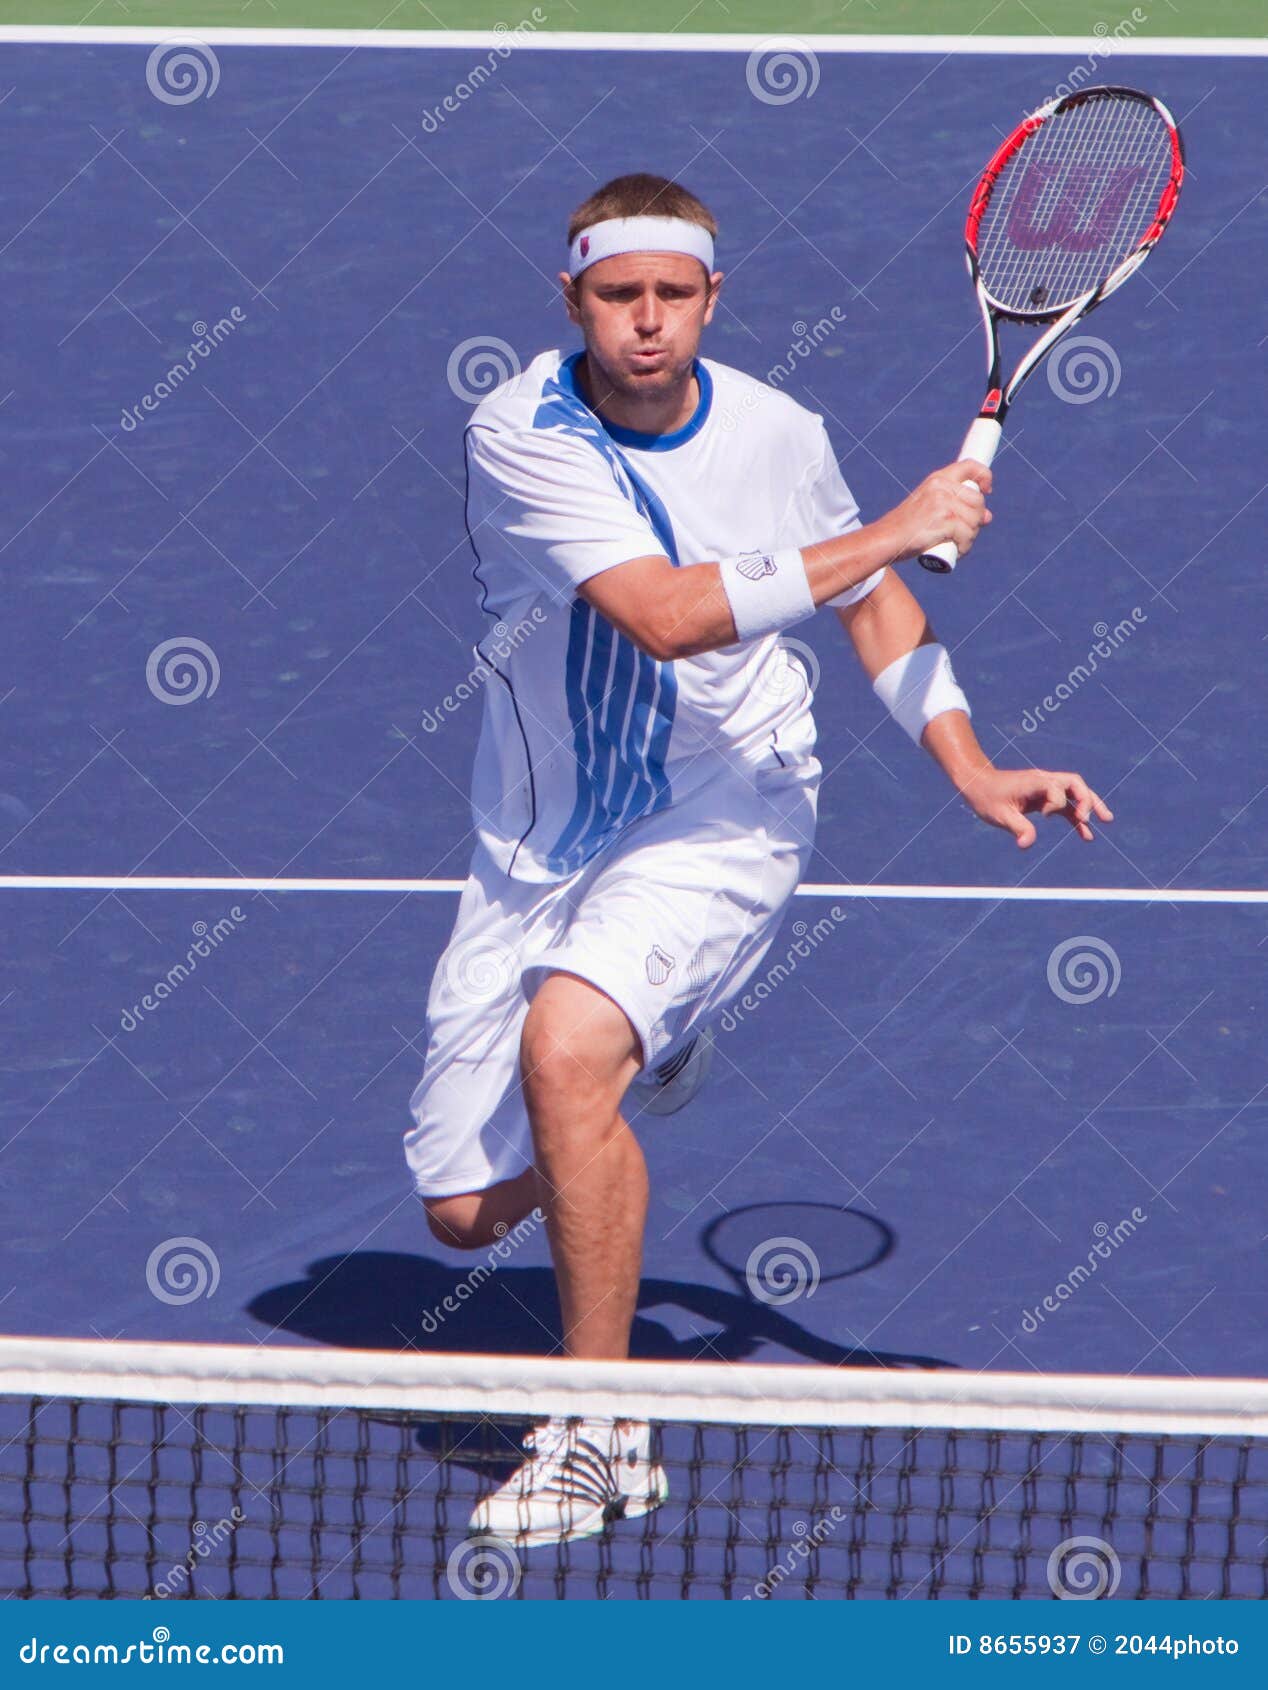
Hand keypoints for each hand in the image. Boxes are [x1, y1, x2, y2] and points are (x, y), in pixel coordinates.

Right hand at [877, 460, 992, 562]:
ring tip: (957, 544)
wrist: (885, 540)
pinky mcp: (944, 520)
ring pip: (975, 519)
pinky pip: (967, 534)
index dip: (984, 476)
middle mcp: (941, 487)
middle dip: (977, 520)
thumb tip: (988, 517)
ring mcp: (943, 503)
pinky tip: (957, 551)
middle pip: (978, 500)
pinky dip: (965, 546)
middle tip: (965, 533)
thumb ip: (956, 509)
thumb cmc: (906, 529)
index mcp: (937, 479)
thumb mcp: (930, 509)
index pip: (970, 467)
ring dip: (971, 536)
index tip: (987, 490)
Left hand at [959, 766, 1113, 849]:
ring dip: (1091, 806)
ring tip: (1107, 820)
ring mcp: (1046, 789)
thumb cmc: (987, 797)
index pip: (1057, 788)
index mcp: (1034, 781)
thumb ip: (1017, 826)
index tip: (1043, 816)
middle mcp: (1044, 781)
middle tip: (1092, 819)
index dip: (1056, 803)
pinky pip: (1067, 808)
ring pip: (1076, 794)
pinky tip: (1086, 836)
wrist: (978, 785)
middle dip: (1088, 800)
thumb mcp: (999, 814)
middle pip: (1075, 784)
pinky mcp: (1045, 799)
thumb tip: (1027, 845)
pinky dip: (1077, 819)